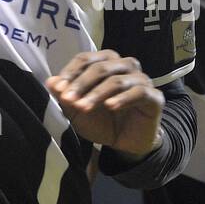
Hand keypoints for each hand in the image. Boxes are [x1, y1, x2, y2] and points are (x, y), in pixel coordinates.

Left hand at [45, 50, 162, 157]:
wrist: (126, 144)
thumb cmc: (102, 122)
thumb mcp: (78, 112)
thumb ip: (66, 97)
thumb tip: (50, 82)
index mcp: (106, 64)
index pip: (86, 59)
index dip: (71, 72)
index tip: (58, 89)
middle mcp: (125, 66)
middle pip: (101, 66)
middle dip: (81, 83)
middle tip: (67, 99)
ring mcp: (141, 80)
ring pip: (118, 79)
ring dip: (97, 93)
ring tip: (83, 107)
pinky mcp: (154, 97)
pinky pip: (139, 92)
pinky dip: (122, 99)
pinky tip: (110, 107)